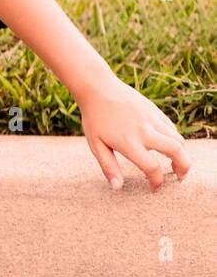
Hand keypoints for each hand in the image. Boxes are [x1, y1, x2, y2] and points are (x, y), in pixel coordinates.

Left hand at [76, 79, 190, 190]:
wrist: (97, 88)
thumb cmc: (94, 118)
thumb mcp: (96, 144)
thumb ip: (108, 167)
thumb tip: (117, 188)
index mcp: (129, 142)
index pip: (152, 168)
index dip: (156, 182)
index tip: (154, 188)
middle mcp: (145, 131)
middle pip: (177, 151)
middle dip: (184, 168)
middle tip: (179, 177)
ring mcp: (152, 120)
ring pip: (178, 139)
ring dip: (181, 154)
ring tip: (175, 164)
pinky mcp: (155, 111)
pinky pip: (171, 129)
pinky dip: (174, 140)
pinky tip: (166, 146)